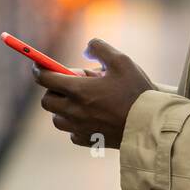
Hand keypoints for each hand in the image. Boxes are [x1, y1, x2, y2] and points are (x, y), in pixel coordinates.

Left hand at [33, 38, 153, 148]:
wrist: (150, 125)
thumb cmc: (136, 91)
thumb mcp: (121, 61)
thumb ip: (99, 48)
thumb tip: (86, 49)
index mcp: (78, 90)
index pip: (45, 79)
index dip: (39, 69)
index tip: (39, 65)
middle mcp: (74, 111)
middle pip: (47, 101)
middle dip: (53, 90)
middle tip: (71, 84)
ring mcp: (80, 128)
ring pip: (57, 119)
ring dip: (63, 109)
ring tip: (82, 101)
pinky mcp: (89, 141)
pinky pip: (72, 133)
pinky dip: (75, 125)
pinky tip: (91, 117)